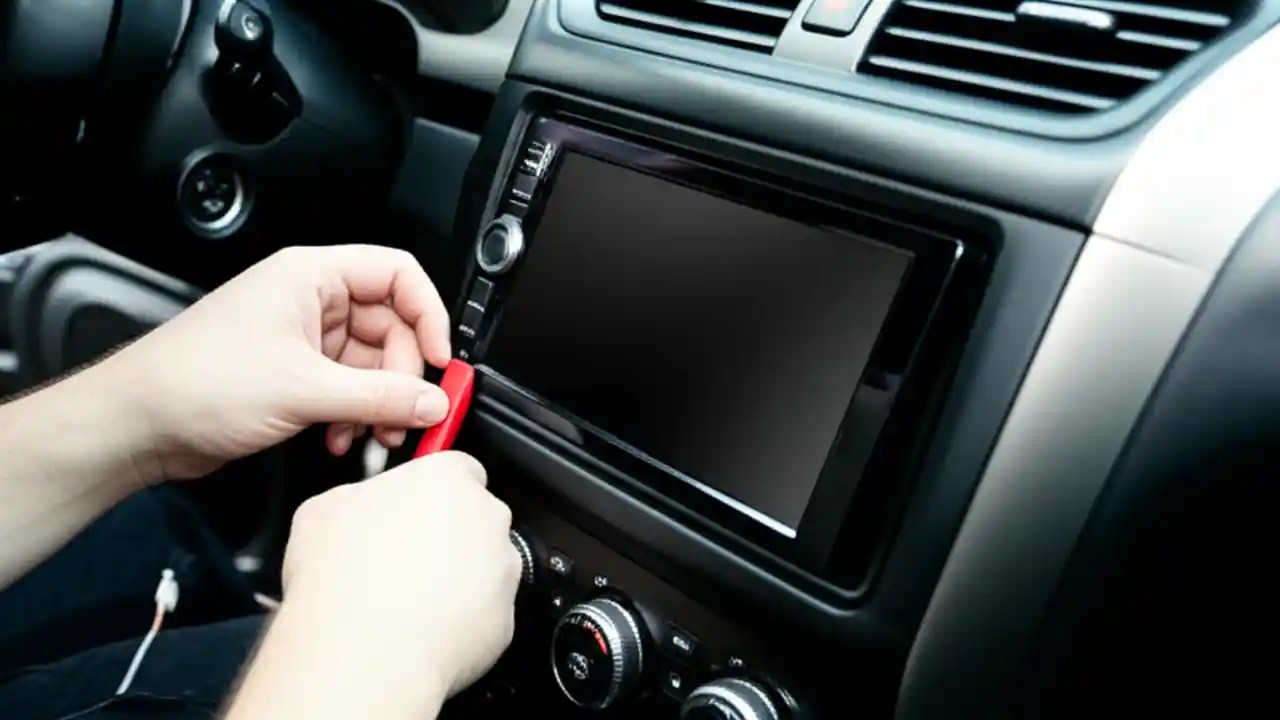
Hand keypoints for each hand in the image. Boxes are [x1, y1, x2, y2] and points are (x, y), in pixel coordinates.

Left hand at [104, 245, 453, 480]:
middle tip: (408, 416)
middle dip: (402, 377)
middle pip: (390, 327)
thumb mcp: (303, 390)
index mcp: (311, 277)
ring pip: (370, 364)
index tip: (438, 360)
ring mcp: (302, 339)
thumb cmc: (194, 382)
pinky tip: (340, 439)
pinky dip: (353, 415)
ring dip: (377, 404)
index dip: (428, 315)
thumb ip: (378, 398)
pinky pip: (347, 388)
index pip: (398, 275)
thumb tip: (431, 402)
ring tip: (371, 435)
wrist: (138, 424)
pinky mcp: (294, 374)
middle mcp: (309, 301)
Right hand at [224, 452, 520, 717]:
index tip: (416, 504)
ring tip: (405, 597)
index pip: (456, 467)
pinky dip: (462, 616)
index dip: (431, 490)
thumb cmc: (341, 582)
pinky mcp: (505, 617)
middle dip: (445, 532)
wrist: (362, 656)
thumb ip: (360, 495)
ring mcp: (502, 569)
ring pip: (483, 564)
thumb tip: (363, 505)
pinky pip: (485, 610)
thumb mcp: (324, 510)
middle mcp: (485, 518)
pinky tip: (421, 625)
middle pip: (473, 515)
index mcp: (445, 479)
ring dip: (455, 574)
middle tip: (400, 557)